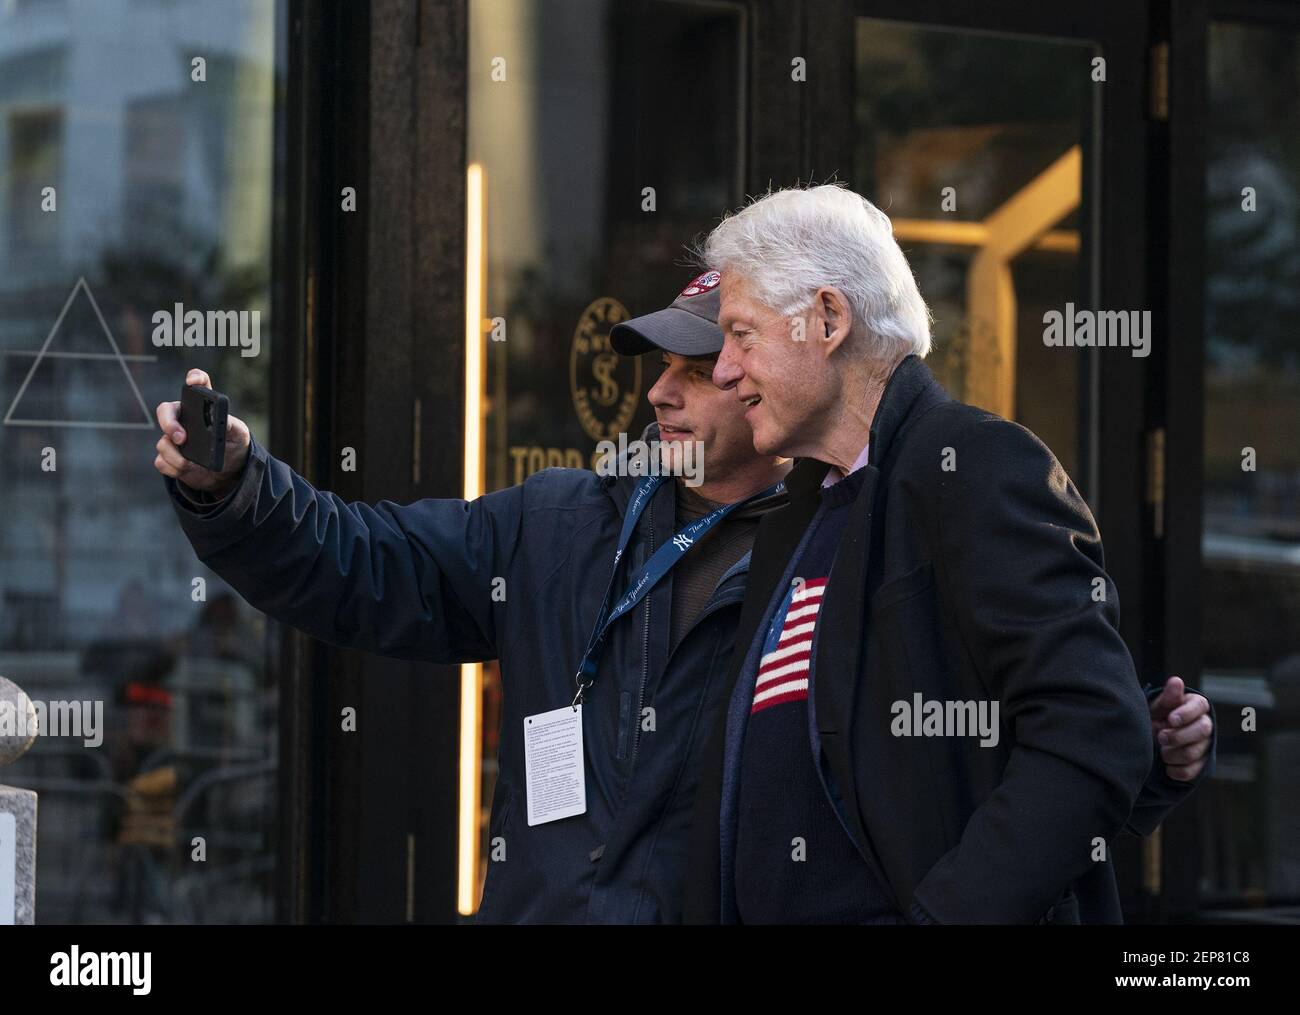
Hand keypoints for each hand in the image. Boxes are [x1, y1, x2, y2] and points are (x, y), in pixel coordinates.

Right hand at [153, 368, 250, 497]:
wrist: (229, 472)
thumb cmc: (233, 445)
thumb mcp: (239, 434)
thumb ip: (230, 424)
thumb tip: (220, 421)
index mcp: (202, 407)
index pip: (198, 384)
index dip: (195, 378)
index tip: (194, 381)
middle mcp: (184, 419)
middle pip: (165, 411)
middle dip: (168, 423)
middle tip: (181, 438)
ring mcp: (174, 439)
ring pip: (163, 443)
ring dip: (175, 456)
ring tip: (189, 463)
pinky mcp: (170, 458)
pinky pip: (161, 462)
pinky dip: (172, 468)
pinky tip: (185, 470)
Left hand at [1148, 676, 1211, 781]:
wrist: (1150, 740)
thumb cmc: (1156, 717)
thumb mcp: (1157, 706)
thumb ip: (1168, 697)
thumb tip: (1176, 681)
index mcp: (1196, 706)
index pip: (1200, 706)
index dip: (1185, 714)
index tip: (1170, 719)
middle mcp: (1206, 724)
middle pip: (1202, 730)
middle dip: (1178, 736)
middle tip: (1160, 737)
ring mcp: (1205, 746)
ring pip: (1193, 752)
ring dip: (1171, 753)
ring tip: (1160, 749)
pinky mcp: (1201, 765)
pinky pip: (1191, 772)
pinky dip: (1175, 770)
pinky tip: (1166, 764)